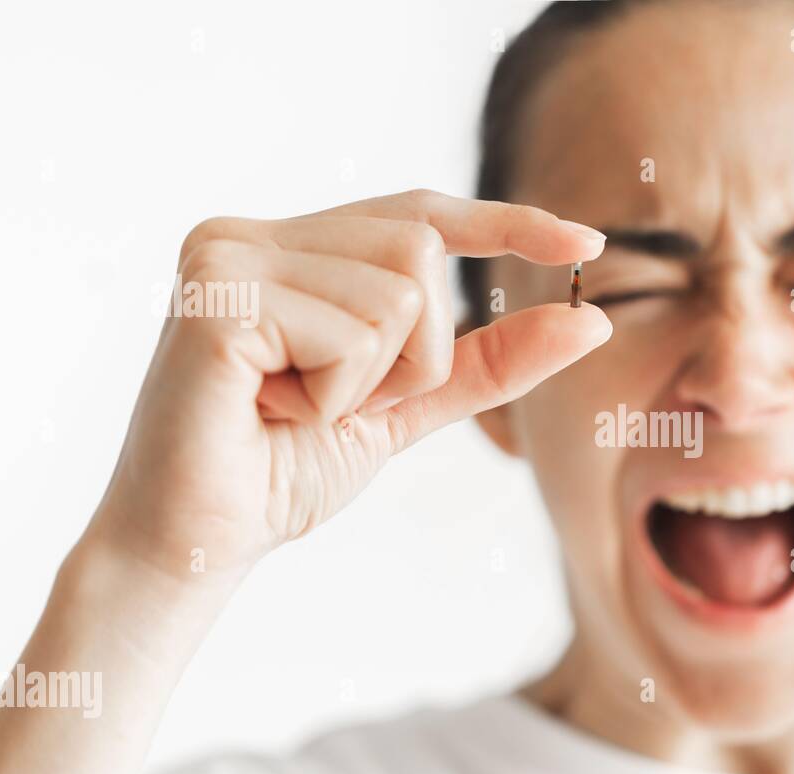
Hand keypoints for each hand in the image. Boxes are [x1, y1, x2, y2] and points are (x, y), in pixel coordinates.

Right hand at [85, 189, 607, 587]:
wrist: (201, 541)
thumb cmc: (287, 468)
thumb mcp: (410, 404)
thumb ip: (490, 360)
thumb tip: (592, 319)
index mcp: (293, 248)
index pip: (420, 213)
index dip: (507, 222)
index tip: (588, 242)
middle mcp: (256, 233)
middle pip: (421, 250)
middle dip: (417, 352)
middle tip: (339, 401)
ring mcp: (229, 255)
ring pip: (397, 295)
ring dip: (375, 381)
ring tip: (299, 408)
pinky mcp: (218, 295)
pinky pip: (353, 335)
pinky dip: (337, 396)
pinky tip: (273, 411)